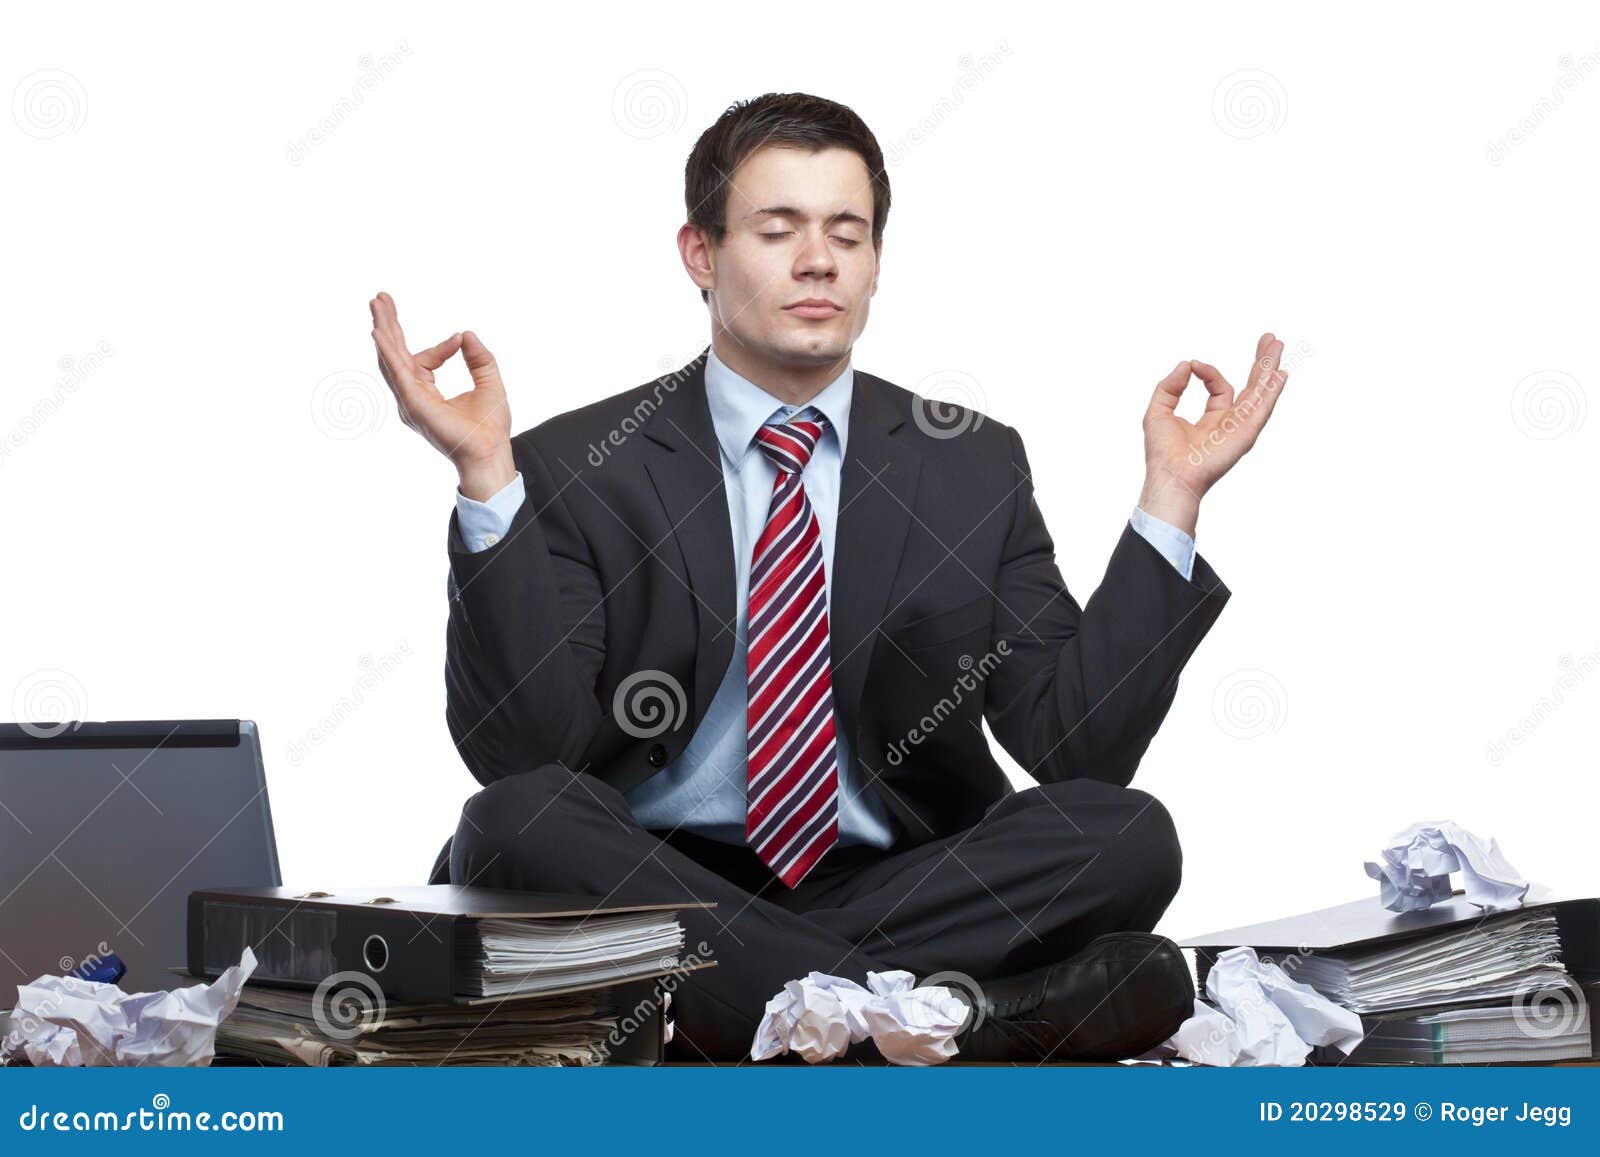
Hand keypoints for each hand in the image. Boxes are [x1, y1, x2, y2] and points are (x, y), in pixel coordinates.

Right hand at [369, 291, 514, 498]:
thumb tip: (466, 334)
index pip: (422, 359)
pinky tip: (379, 333)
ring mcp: (410, 402)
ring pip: (391, 360)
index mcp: (426, 392)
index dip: (440, 347)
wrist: (491, 452)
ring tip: (377, 304)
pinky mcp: (414, 405)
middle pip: (395, 355)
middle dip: (388, 325)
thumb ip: (479, 358)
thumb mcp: (489, 382)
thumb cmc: (489, 427)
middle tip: (379, 298)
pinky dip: (388, 353)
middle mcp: (412, 397)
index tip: (459, 340)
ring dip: (384, 330)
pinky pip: (398, 374)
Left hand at [1138, 332, 1289, 535]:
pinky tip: (1280, 375)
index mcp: (1212, 418)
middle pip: (1251, 387)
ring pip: (1260, 393)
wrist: (1170, 474)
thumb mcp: (1158, 410)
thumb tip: (1186, 364)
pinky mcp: (1245, 434)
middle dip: (1260, 363)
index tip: (1193, 365)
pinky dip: (1271, 392)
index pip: (1219, 386)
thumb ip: (1170, 386)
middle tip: (1271, 340)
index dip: (1208, 372)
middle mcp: (1230, 422)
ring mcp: (1239, 428)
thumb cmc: (1162, 452)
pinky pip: (1261, 409)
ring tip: (1278, 346)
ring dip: (1269, 369)